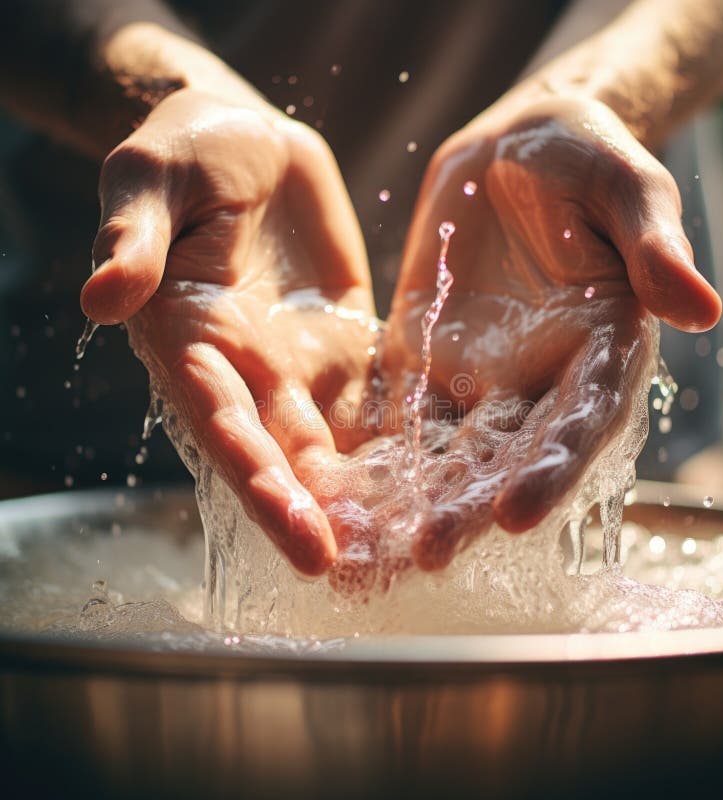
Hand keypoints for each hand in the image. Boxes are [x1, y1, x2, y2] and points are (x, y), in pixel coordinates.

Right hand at [81, 88, 377, 575]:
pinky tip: (450, 478)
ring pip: (340, 444)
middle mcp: (250, 372)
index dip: (264, 488)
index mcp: (194, 344)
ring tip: (418, 551)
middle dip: (327, 518)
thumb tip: (101, 298)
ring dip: (372, 498)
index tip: (308, 548)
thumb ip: (133, 238)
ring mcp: (305, 364)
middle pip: (289, 457)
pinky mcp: (351, 343)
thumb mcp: (150, 178)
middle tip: (375, 579)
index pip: (228, 428)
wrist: (246, 143)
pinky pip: (383, 399)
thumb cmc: (184, 153)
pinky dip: (410, 442)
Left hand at [382, 93, 721, 569]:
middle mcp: (539, 381)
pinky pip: (398, 412)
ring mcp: (478, 376)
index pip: (581, 423)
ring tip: (372, 543)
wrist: (519, 150)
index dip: (554, 470)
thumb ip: (652, 246)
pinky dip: (372, 450)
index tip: (518, 514)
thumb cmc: (586, 160)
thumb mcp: (626, 189)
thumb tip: (699, 307)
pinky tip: (337, 483)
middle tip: (427, 551)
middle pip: (507, 456)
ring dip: (413, 496)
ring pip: (447, 450)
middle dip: (470, 505)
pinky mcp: (424, 358)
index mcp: (598, 351)